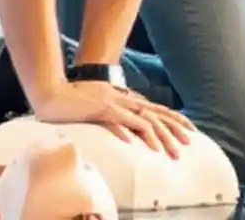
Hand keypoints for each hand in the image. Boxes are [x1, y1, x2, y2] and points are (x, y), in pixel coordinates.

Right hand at [33, 81, 194, 157]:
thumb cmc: (75, 99)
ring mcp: (112, 104)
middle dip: (174, 131)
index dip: (177, 119)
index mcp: (126, 100)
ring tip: (166, 151)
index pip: (158, 109)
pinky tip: (134, 143)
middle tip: (187, 146)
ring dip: (155, 137)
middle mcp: (123, 100)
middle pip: (156, 115)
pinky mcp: (98, 110)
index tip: (191, 131)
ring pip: (141, 120)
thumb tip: (133, 121)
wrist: (52, 92)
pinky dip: (126, 130)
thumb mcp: (102, 104)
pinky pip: (116, 120)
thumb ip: (118, 110)